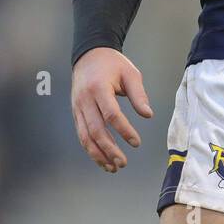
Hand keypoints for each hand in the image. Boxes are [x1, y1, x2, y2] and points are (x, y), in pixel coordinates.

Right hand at [71, 48, 153, 173]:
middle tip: (123, 163)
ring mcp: (77, 107)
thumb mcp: (130, 73)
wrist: (88, 55)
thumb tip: (148, 115)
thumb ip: (139, 94)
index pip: (111, 114)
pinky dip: (91, 149)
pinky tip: (102, 159)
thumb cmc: (112, 63)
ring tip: (113, 167)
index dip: (124, 130)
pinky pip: (81, 134)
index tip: (136, 142)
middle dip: (109, 150)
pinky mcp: (75, 113)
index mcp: (99, 88)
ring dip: (98, 155)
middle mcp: (85, 99)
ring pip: (85, 137)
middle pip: (96, 130)